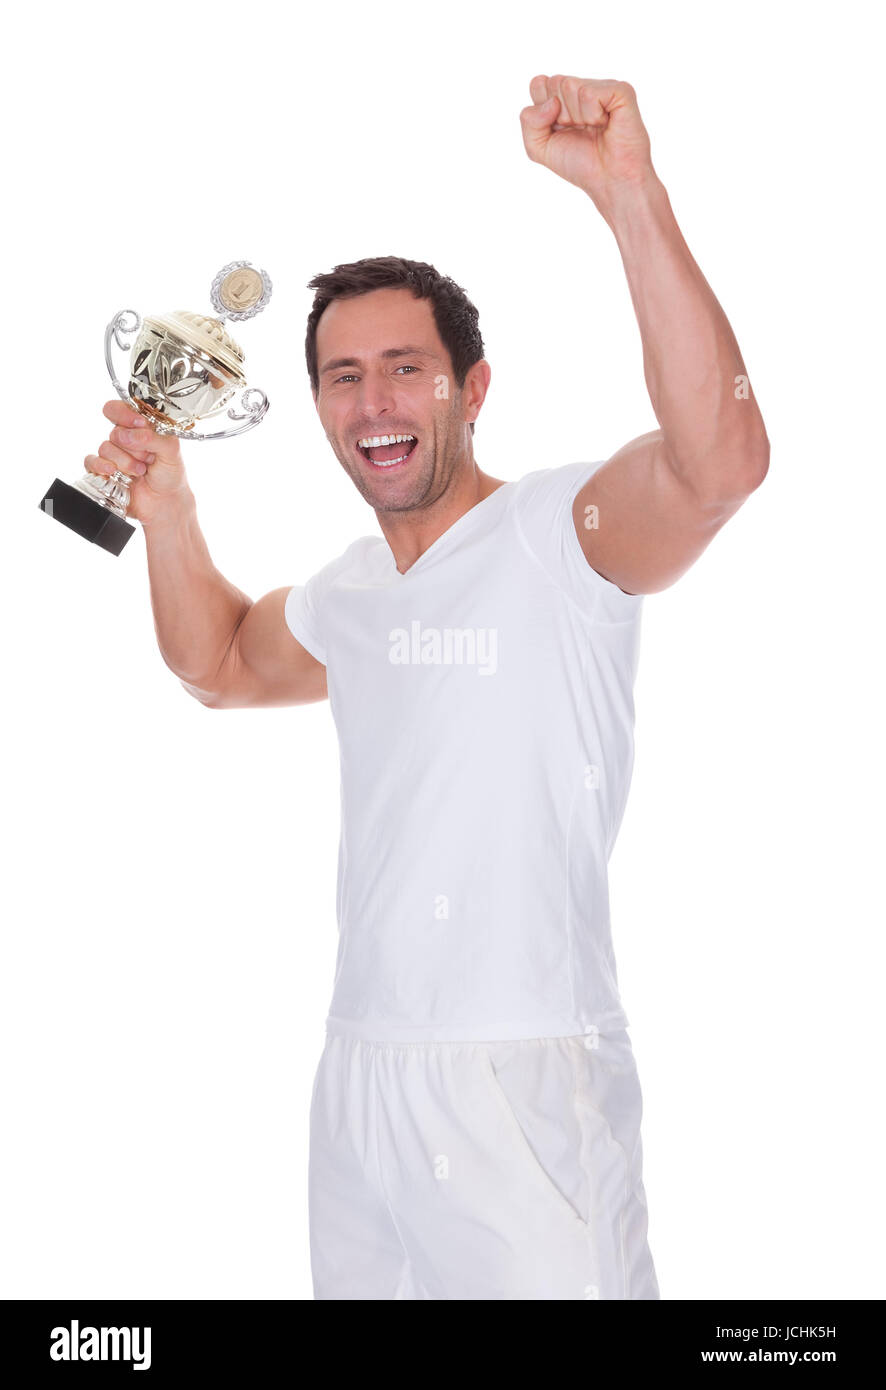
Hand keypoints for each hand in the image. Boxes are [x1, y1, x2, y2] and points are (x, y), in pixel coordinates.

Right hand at [84, 401, 191, 525]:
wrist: (165, 502)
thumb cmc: (170, 474)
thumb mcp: (172, 451)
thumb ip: (154, 437)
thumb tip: (129, 434)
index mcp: (139, 427)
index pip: (121, 409)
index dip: (125, 414)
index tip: (138, 424)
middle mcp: (124, 438)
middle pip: (115, 431)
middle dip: (133, 447)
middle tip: (148, 457)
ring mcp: (113, 455)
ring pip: (106, 447)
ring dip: (125, 461)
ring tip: (140, 471)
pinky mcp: (103, 471)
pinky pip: (92, 462)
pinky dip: (102, 466)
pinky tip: (114, 472)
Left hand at [519, 75, 655, 216]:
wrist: (609, 181)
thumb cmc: (580, 164)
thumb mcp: (539, 148)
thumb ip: (528, 121)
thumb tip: (552, 101)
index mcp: (564, 98)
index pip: (538, 84)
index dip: (543, 111)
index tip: (560, 129)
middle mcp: (583, 87)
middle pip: (553, 83)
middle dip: (560, 115)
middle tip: (580, 131)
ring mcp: (602, 87)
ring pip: (569, 85)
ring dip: (577, 117)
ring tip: (594, 129)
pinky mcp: (620, 90)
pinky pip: (588, 93)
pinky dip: (593, 115)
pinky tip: (606, 123)